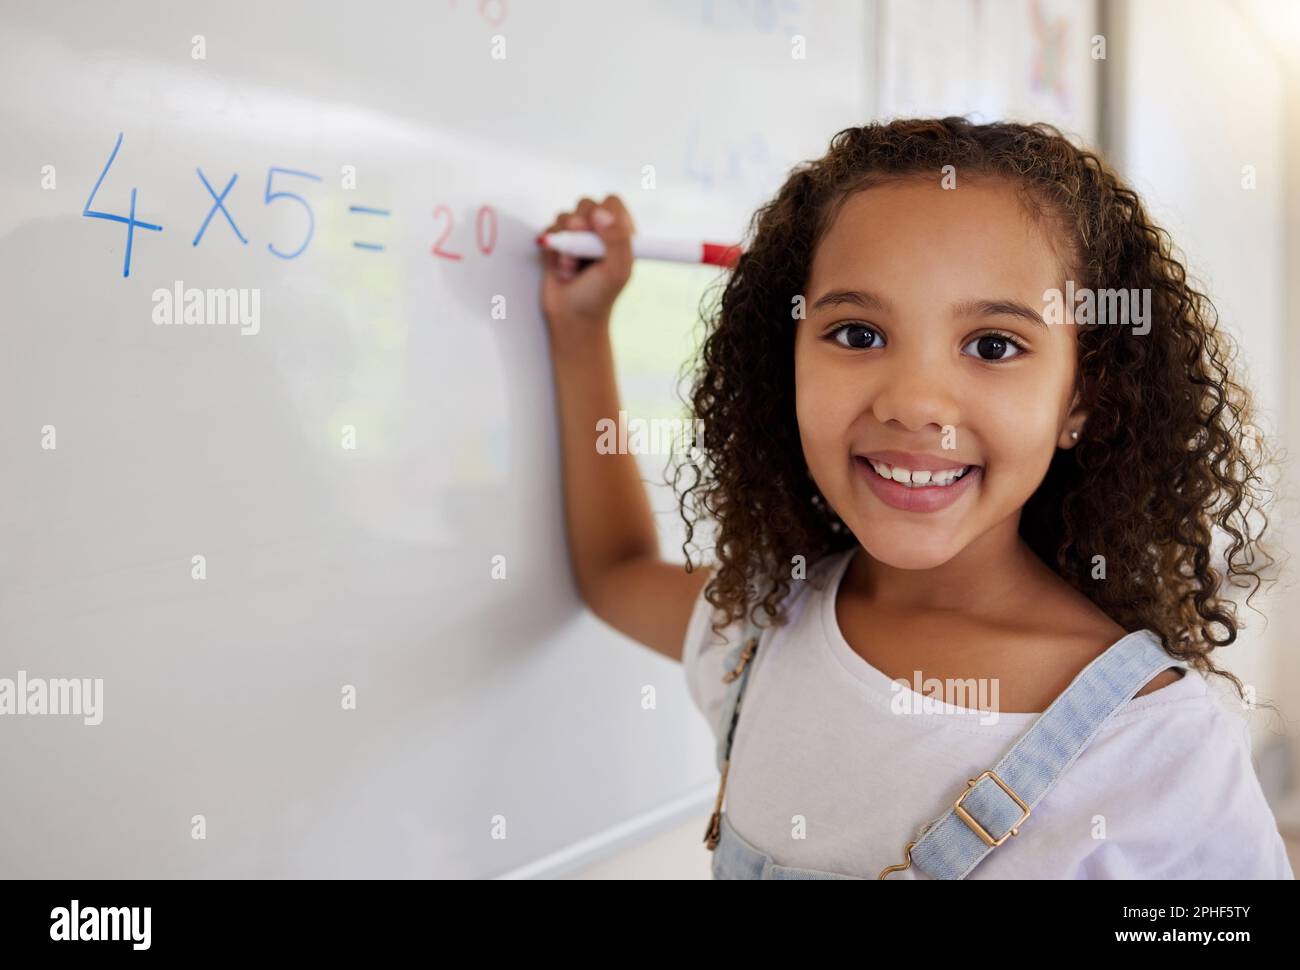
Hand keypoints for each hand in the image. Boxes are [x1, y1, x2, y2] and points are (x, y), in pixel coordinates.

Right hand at [541, 194, 635, 344]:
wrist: (571, 318)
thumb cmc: (599, 297)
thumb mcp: (617, 270)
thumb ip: (617, 239)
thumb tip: (600, 212)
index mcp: (621, 234)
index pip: (611, 203)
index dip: (601, 214)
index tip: (597, 234)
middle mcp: (600, 231)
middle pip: (586, 204)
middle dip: (579, 228)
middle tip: (582, 253)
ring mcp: (578, 236)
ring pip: (565, 216)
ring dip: (566, 244)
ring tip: (573, 267)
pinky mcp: (558, 243)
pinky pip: (549, 229)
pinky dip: (553, 248)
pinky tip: (562, 268)